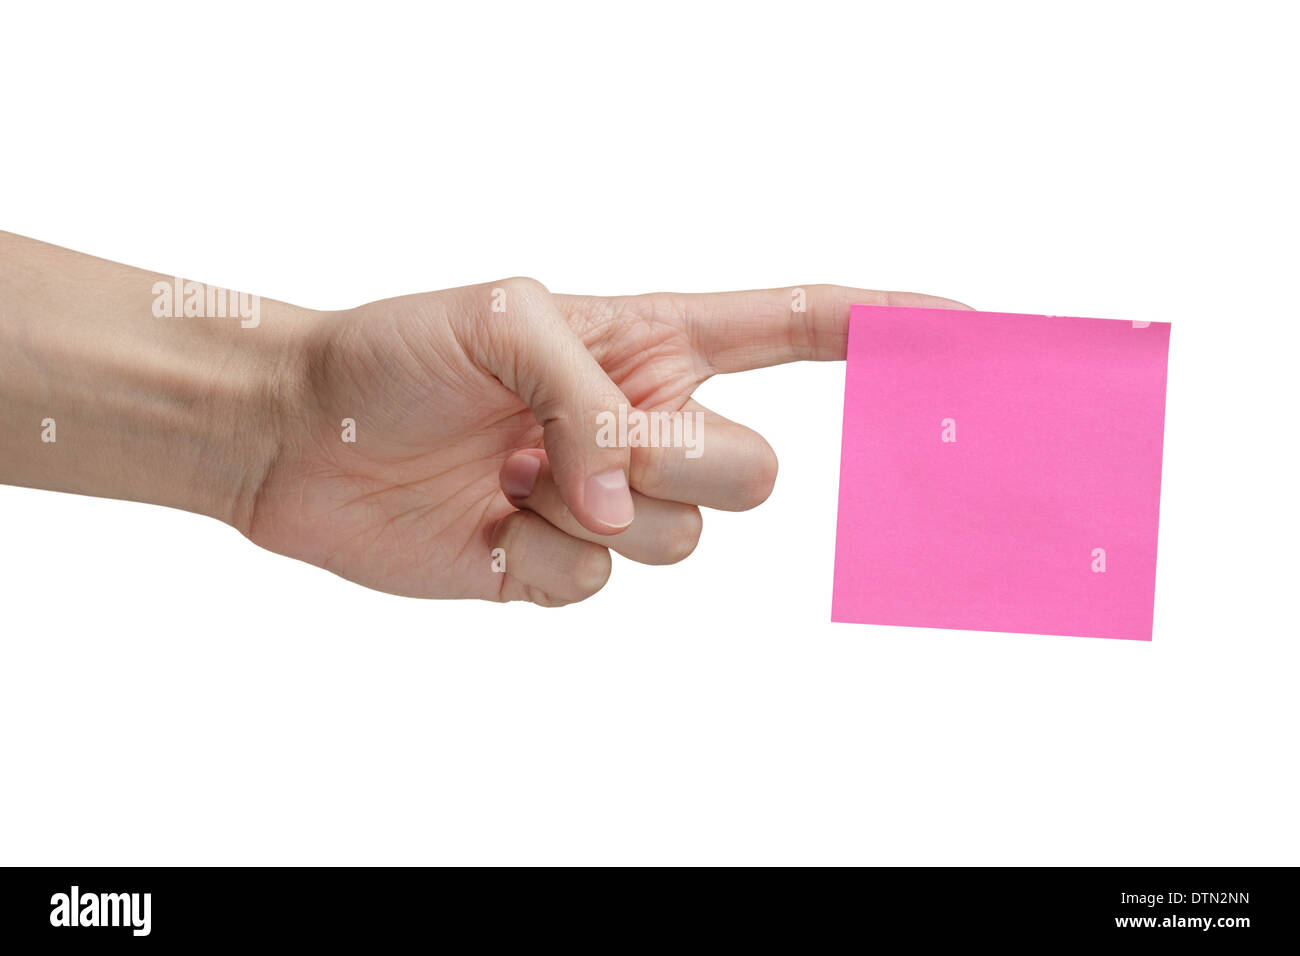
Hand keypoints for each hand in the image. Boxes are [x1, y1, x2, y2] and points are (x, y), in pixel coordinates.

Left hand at [248, 279, 968, 603]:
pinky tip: (491, 524)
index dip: (883, 331)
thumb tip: (627, 503)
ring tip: (513, 474)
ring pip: (686, 540)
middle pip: (756, 471)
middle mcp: (646, 423)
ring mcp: (610, 502)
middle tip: (581, 446)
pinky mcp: (562, 566)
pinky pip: (602, 588)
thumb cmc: (396, 352)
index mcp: (652, 343)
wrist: (301, 435)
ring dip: (597, 515)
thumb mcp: (504, 323)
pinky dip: (545, 562)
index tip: (967, 336)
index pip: (794, 331)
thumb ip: (592, 399)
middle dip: (678, 467)